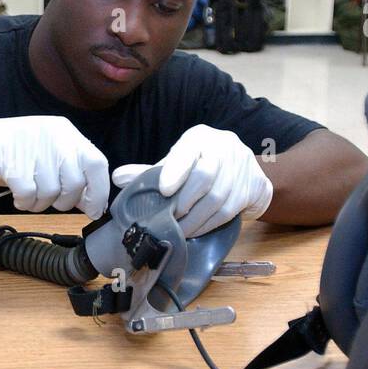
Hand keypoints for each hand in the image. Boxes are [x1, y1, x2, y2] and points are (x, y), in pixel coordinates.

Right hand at [0, 116, 109, 217]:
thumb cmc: (11, 152)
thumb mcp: (46, 154)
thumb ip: (69, 172)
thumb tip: (93, 204)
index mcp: (65, 132)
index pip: (96, 163)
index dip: (98, 191)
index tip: (93, 210)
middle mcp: (52, 136)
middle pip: (75, 182)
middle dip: (64, 201)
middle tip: (47, 200)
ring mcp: (31, 147)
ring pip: (51, 192)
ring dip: (39, 203)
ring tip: (28, 195)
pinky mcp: (10, 160)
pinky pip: (28, 194)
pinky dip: (24, 202)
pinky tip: (17, 196)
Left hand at [111, 124, 272, 236]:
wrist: (246, 172)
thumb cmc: (201, 165)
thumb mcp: (177, 163)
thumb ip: (150, 172)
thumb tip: (117, 178)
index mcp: (200, 138)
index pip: (187, 150)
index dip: (175, 170)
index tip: (163, 190)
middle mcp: (223, 147)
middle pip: (205, 175)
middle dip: (184, 200)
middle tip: (168, 217)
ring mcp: (240, 167)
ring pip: (217, 197)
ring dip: (194, 218)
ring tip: (177, 230)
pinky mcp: (250, 187)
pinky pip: (227, 211)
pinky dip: (207, 224)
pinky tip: (194, 230)